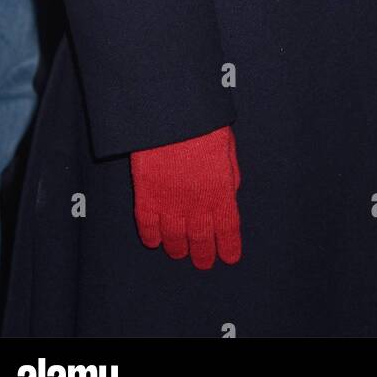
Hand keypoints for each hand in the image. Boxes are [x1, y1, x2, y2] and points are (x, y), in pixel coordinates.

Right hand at [130, 124, 241, 268]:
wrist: (170, 113)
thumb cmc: (203, 124)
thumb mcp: (227, 147)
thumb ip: (230, 174)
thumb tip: (230, 194)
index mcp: (221, 192)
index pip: (227, 230)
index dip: (228, 247)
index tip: (229, 258)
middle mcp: (196, 205)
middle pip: (200, 240)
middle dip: (203, 254)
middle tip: (203, 263)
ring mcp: (169, 204)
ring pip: (173, 238)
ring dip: (177, 249)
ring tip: (180, 253)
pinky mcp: (146, 196)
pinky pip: (148, 226)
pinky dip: (151, 237)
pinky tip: (155, 241)